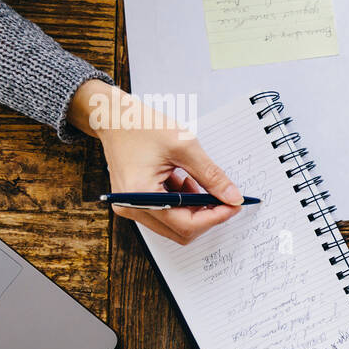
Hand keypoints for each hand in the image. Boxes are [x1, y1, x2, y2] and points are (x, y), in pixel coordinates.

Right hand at [69, 80, 242, 245]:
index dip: (215, 217)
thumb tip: (233, 197)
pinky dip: (182, 203)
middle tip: (223, 196)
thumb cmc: (143, 126)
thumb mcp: (184, 147)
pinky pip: (166, 214)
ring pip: (175, 225)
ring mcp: (131, 207)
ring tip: (195, 180)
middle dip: (206, 216)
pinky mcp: (134, 202)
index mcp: (140, 196)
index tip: (234, 205)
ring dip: (193, 208)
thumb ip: (211, 175)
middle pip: (181, 231)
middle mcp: (131, 208)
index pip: (186, 225)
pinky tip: (182, 179)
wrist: (114, 117)